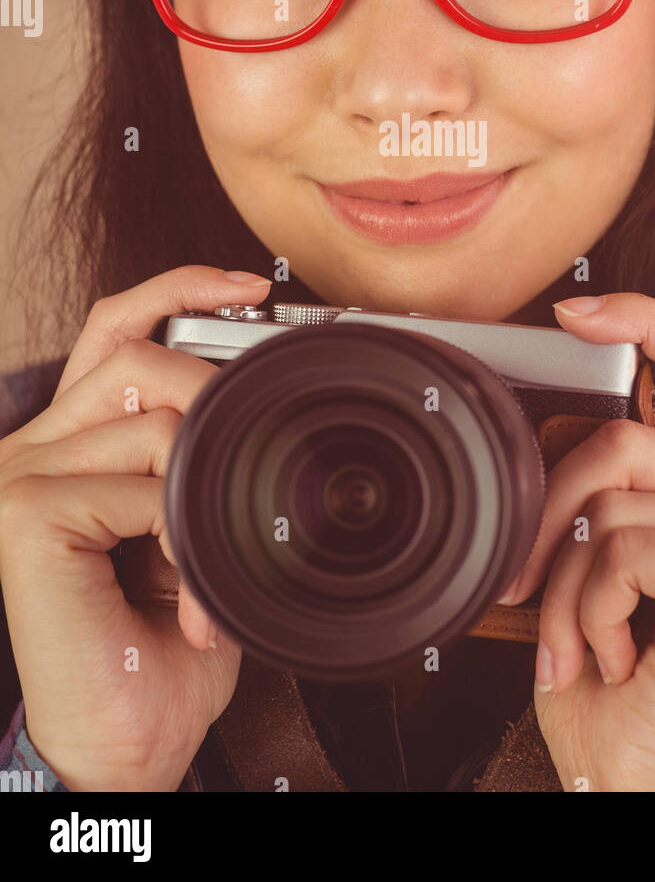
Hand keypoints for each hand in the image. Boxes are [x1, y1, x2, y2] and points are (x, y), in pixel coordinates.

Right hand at [0, 264, 271, 791]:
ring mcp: (20, 477)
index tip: (253, 286)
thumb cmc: (159, 646)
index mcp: (68, 443)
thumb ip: (194, 458)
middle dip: (212, 390)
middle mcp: (32, 449)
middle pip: (134, 354)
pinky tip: (190, 601)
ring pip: (151, 415)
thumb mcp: (192, 529)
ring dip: (206, 492)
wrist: (127, 744)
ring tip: (214, 567)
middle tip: (251, 457)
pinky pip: (145, 484)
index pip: (112, 329)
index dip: (178, 286)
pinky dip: (188, 539)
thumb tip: (245, 394)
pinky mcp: (26, 513)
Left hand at [499, 292, 654, 792]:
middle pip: (624, 436)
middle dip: (548, 508)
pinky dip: (592, 606)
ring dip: (567, 581)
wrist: (633, 776)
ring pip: (614, 495)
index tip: (574, 313)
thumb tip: (552, 420)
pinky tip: (619, 655)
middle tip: (524, 582)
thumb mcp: (604, 559)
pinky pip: (627, 547)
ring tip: (583, 641)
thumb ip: (605, 488)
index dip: (646, 317)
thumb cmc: (615, 673)